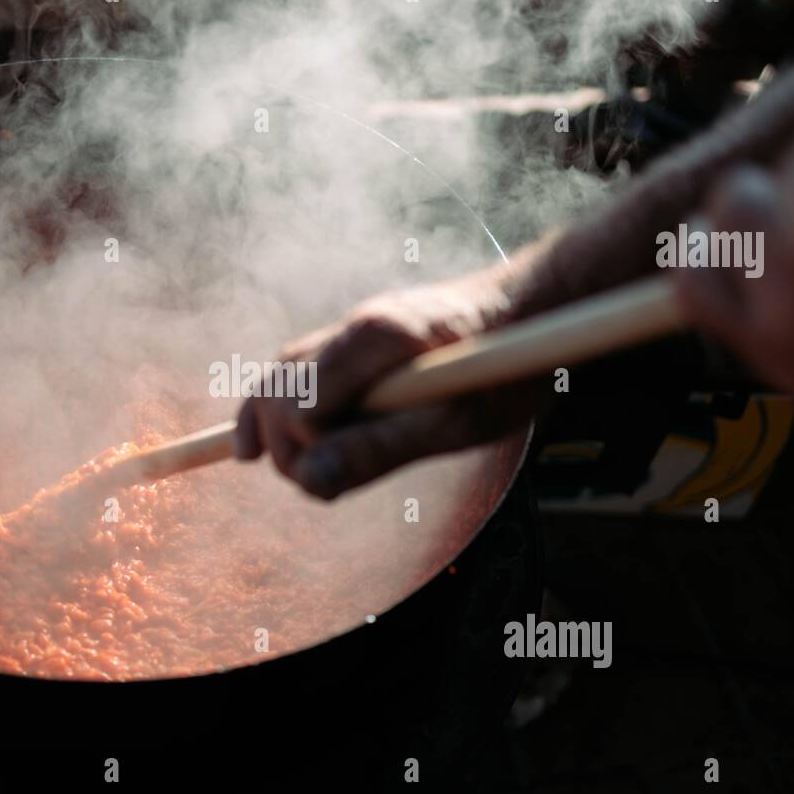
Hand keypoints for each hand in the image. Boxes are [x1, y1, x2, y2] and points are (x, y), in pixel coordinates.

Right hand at [232, 271, 547, 498]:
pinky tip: (254, 440)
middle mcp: (355, 325)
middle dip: (282, 444)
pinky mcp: (357, 340)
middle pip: (280, 391)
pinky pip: (297, 371)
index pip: (301, 405)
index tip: (333, 481)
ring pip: (281, 377)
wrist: (539, 309)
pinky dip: (274, 404)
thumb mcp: (454, 422)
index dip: (306, 451)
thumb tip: (307, 481)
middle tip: (315, 484)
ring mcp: (352, 329)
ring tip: (263, 461)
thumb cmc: (507, 367)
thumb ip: (378, 449)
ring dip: (269, 424)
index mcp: (379, 338)